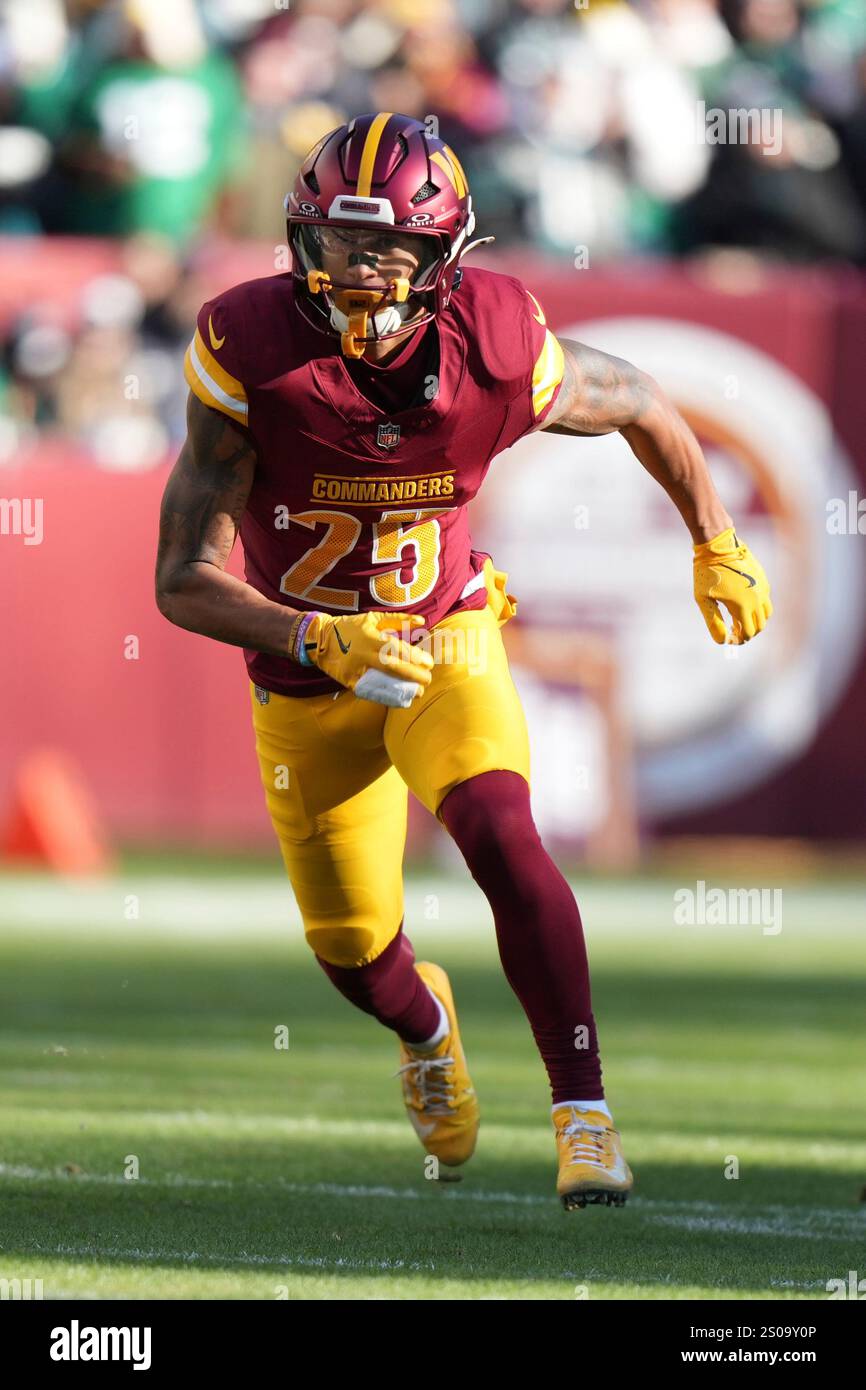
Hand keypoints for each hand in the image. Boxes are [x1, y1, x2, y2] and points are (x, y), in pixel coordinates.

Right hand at [293, 610, 433, 700]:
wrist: (319, 639)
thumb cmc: (350, 627)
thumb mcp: (373, 618)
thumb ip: (399, 620)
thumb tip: (423, 623)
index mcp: (371, 637)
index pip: (398, 649)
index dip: (415, 658)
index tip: (429, 664)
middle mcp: (364, 654)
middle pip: (394, 667)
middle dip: (414, 675)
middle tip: (428, 680)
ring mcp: (356, 670)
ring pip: (384, 683)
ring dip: (403, 690)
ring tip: (418, 692)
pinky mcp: (350, 682)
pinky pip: (371, 691)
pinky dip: (387, 696)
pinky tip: (400, 698)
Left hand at [693, 527, 772, 644]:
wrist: (718, 545)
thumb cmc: (707, 573)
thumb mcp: (704, 600)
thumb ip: (713, 621)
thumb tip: (722, 640)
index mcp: (742, 606)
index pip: (748, 633)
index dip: (738, 640)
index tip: (729, 638)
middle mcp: (757, 599)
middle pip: (759, 626)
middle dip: (748, 632)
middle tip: (735, 631)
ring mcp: (763, 589)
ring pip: (766, 614)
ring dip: (756, 621)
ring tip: (740, 619)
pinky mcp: (764, 580)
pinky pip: (766, 600)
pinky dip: (758, 607)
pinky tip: (744, 603)